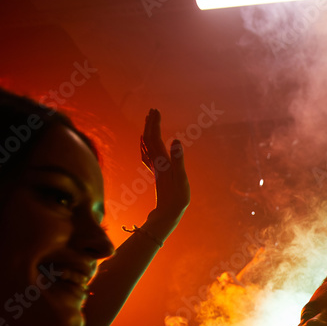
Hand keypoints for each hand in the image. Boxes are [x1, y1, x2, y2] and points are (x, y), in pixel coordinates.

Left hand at [141, 109, 189, 239]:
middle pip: (149, 139)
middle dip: (150, 124)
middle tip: (153, 110)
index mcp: (162, 161)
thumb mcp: (181, 178)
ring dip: (148, 132)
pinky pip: (148, 157)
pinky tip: (145, 145)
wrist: (167, 215)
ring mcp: (156, 169)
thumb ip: (178, 159)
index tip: (156, 110)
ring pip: (147, 147)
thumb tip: (177, 140)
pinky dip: (146, 146)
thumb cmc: (177, 198)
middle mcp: (156, 163)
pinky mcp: (157, 175)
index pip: (155, 138)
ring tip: (149, 121)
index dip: (155, 124)